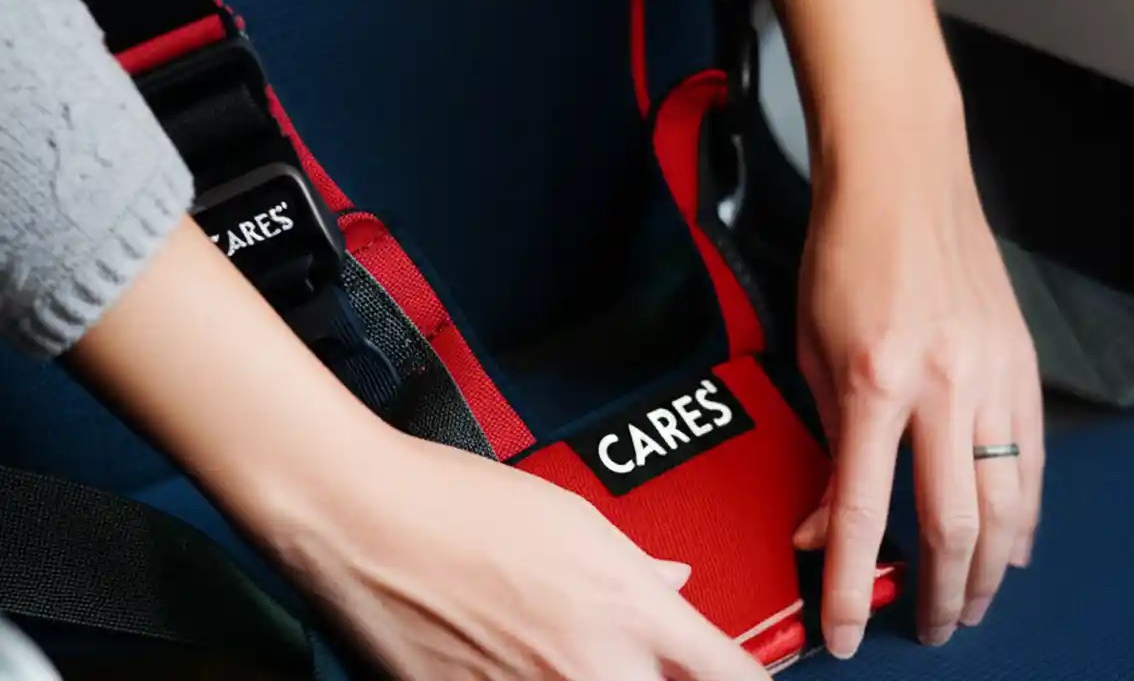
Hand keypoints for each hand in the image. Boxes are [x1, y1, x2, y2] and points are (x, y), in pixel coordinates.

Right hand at [255, 429, 770, 680]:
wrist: (368, 519)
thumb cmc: (464, 504)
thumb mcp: (575, 520)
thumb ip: (639, 568)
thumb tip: (673, 583)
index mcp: (631, 611)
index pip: (731, 678)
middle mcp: (596, 670)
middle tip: (641, 659)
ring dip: (594, 679)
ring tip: (550, 643)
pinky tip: (507, 655)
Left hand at [790, 104, 1043, 656]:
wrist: (903, 176)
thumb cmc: (844, 255)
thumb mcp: (811, 351)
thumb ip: (822, 442)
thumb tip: (820, 523)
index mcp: (875, 381)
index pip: (861, 510)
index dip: (852, 583)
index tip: (846, 630)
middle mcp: (942, 385)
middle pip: (953, 523)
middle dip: (941, 592)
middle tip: (929, 628)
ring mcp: (992, 374)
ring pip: (1007, 502)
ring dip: (992, 567)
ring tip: (973, 602)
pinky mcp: (1022, 362)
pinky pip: (1033, 456)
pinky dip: (1025, 511)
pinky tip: (1013, 543)